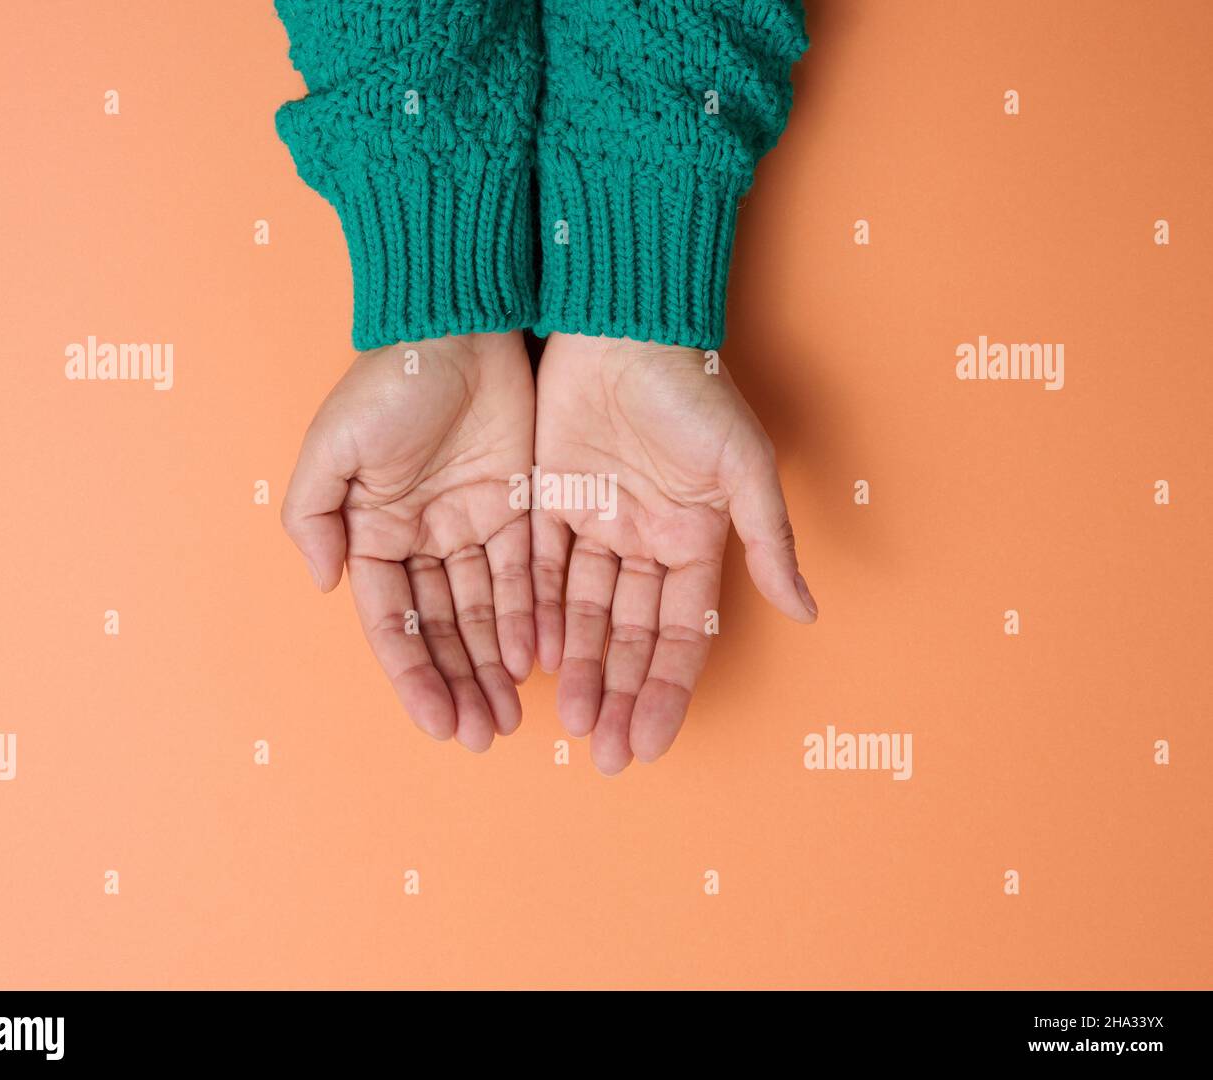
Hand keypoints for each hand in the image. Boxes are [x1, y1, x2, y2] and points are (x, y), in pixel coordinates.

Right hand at [282, 332, 534, 751]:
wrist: (458, 323)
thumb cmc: (389, 381)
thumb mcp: (333, 445)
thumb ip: (315, 517)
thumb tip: (325, 584)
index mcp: (374, 531)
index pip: (392, 622)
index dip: (413, 676)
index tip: (438, 725)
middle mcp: (423, 538)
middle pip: (444, 629)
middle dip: (461, 683)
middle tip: (486, 736)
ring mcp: (474, 525)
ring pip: (487, 611)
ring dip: (496, 664)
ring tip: (514, 717)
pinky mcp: (522, 506)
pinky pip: (528, 574)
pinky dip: (532, 617)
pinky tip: (540, 659)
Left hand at [531, 334, 817, 773]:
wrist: (624, 325)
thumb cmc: (693, 391)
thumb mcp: (742, 467)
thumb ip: (766, 541)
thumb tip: (808, 614)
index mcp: (692, 540)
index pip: (684, 633)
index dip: (669, 689)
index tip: (651, 742)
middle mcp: (643, 542)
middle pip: (631, 636)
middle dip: (621, 694)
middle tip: (605, 754)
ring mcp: (595, 524)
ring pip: (584, 613)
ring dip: (580, 667)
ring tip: (570, 722)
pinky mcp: (546, 502)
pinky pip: (542, 572)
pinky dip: (539, 615)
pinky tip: (534, 661)